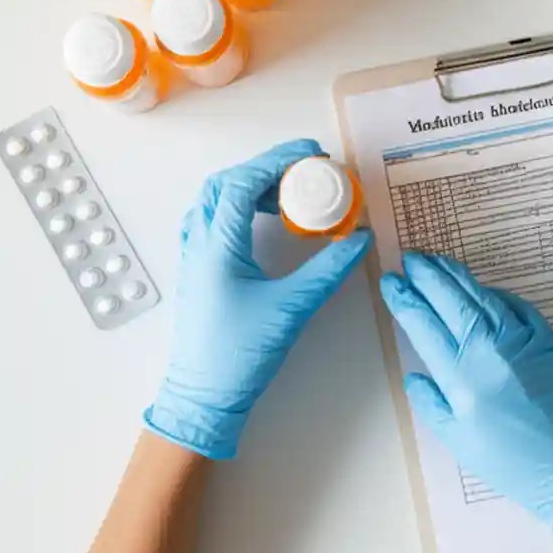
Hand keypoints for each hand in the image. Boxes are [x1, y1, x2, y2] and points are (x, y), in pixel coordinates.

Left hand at [145, 139, 372, 458]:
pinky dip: (238, 207)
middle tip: (304, 168)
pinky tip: (262, 219)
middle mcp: (199, 243)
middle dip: (266, 168)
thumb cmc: (239, 355)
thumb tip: (358, 239)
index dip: (278, 161)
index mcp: (217, 245)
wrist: (203, 396)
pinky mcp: (198, 270)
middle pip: (226, 183)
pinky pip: (212, 220)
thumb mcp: (292, 308)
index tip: (312, 155)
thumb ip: (328, 269)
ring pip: (215, 200)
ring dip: (250, 185)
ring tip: (289, 192)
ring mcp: (194, 256)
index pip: (243, 183)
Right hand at [381, 253, 552, 552]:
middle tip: (409, 258)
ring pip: (482, 294)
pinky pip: (517, 305)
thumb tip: (412, 373)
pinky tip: (481, 286)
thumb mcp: (457, 440)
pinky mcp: (548, 340)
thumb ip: (430, 403)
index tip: (390, 281)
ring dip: (456, 274)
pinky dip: (495, 291)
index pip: (423, 324)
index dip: (404, 299)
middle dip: (426, 274)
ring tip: (436, 260)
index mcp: (461, 377)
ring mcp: (522, 340)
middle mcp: (489, 350)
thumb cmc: (510, 463)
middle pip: (450, 299)